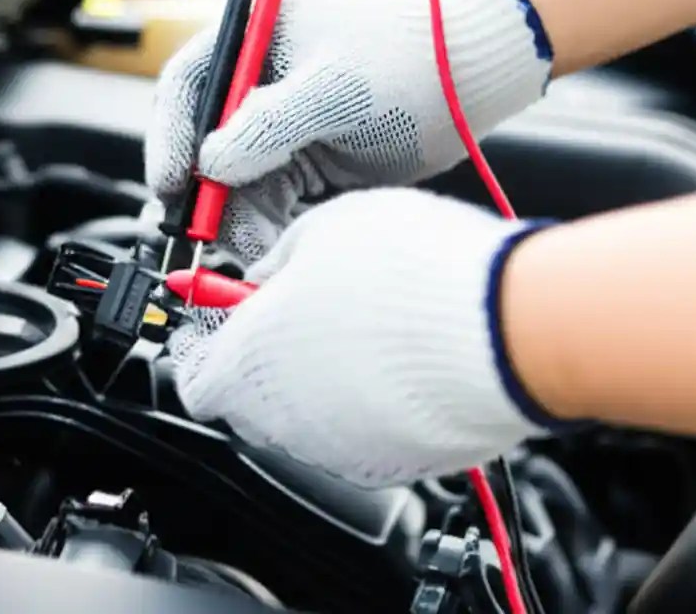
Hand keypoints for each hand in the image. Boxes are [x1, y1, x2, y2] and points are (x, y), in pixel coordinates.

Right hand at [145, 0, 550, 264]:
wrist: (473, 79)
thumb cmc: (409, 59)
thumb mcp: (334, 89)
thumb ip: (267, 126)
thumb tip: (211, 166)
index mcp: (251, 42)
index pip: (187, 88)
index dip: (168, 139)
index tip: (171, 185)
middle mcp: (256, 86)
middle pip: (204, 148)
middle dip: (208, 196)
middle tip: (212, 238)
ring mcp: (279, 128)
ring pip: (235, 186)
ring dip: (241, 222)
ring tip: (261, 250)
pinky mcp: (304, 164)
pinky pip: (269, 204)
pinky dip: (270, 229)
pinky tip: (282, 247)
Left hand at [169, 188, 563, 487]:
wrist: (505, 328)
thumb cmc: (410, 274)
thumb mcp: (320, 229)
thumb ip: (278, 261)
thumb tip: (267, 277)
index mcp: (244, 364)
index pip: (190, 374)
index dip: (203, 340)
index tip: (222, 315)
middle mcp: (280, 421)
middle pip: (248, 398)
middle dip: (264, 355)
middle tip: (300, 308)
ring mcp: (337, 451)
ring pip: (306, 417)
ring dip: (318, 378)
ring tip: (365, 327)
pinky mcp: (393, 466)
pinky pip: (361, 434)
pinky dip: (367, 403)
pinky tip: (400, 360)